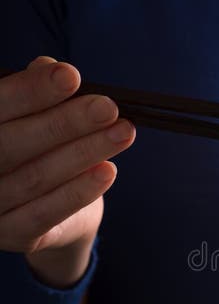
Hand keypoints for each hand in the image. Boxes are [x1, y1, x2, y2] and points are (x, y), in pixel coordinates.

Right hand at [0, 57, 134, 286]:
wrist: (47, 214)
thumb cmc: (39, 150)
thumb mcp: (37, 117)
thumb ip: (38, 93)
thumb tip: (50, 68)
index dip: (32, 91)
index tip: (71, 76)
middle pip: (14, 143)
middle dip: (65, 122)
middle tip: (109, 107)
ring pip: (35, 177)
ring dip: (83, 152)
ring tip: (122, 133)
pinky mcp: (12, 235)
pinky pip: (45, 213)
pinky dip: (79, 192)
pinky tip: (108, 171)